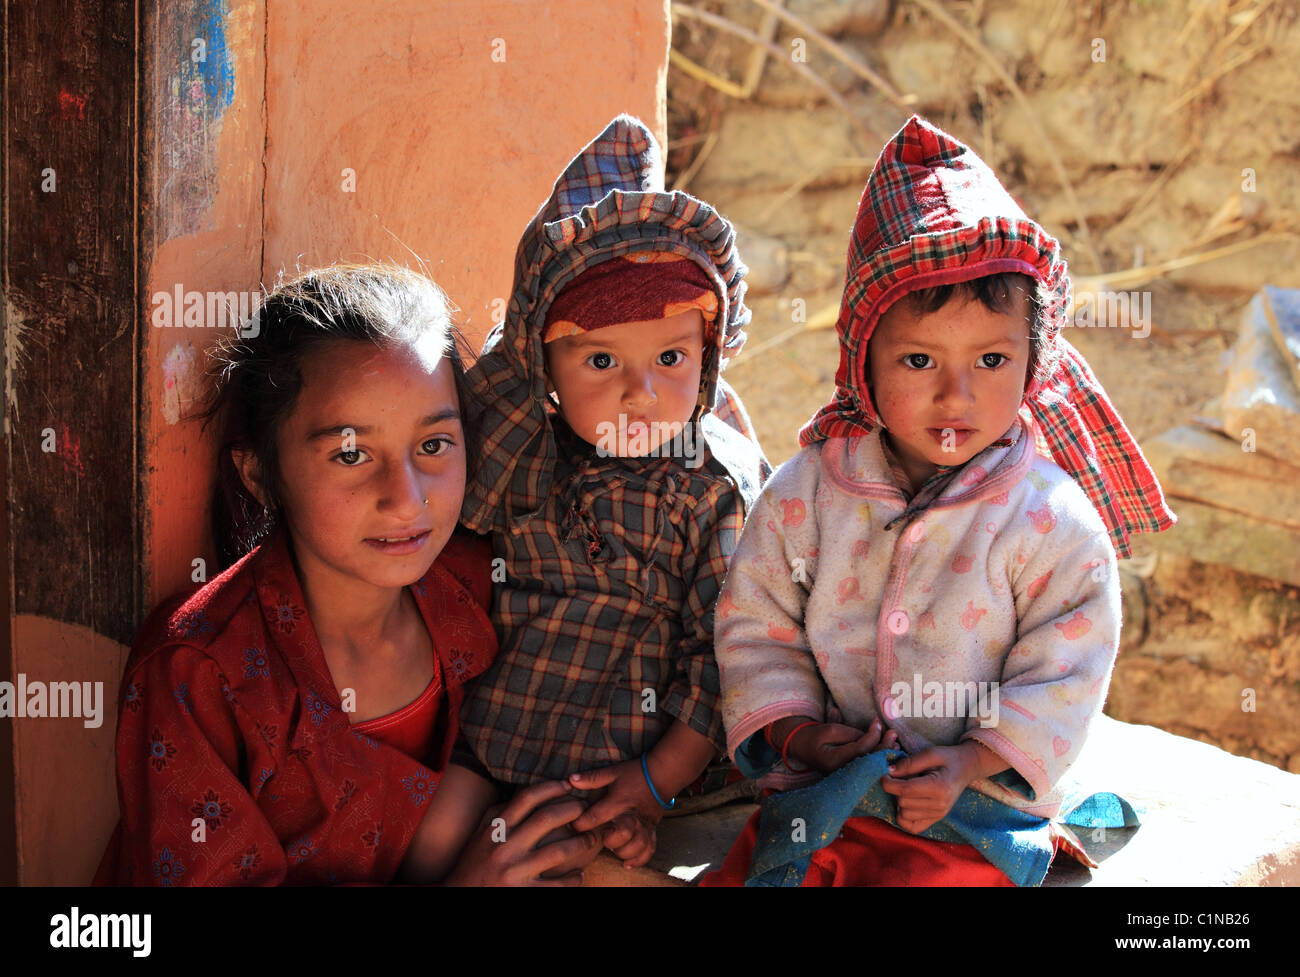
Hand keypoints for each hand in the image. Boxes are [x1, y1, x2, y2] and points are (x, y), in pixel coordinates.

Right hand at [444, 780, 605, 884]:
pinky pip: (557, 885)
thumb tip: (525, 793)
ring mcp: (514, 872)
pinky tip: (578, 874)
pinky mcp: (523, 894)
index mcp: (495, 829)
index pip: (526, 798)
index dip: (551, 787)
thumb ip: (498, 813)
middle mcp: (505, 847)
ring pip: (558, 851)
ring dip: (581, 843)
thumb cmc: (472, 864)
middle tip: (586, 809)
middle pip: (547, 819)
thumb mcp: (479, 834)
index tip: (567, 785)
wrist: (458, 896)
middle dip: (572, 810)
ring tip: (591, 839)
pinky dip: (573, 878)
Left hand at [567, 760, 665, 867]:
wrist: (662, 775)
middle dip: (609, 839)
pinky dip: (638, 859)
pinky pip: (649, 850)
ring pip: (637, 846)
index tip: (574, 826)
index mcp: (619, 801)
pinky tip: (626, 863)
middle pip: (623, 834)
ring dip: (623, 851)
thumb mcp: (613, 772)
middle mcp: (633, 815)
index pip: (597, 816)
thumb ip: (592, 778)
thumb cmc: (635, 774)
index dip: (582, 823)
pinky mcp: (652, 830)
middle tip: (602, 836)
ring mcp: (644, 824)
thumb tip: (571, 780)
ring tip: (614, 848)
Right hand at [780, 715, 897, 774]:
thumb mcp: (830, 729)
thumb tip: (873, 734)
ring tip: (895, 743)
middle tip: (893, 733)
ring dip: (884, 754)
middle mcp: (841, 771)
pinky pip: (867, 767)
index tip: (878, 721)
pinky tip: (889, 752)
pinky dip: (879, 759)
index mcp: (833, 761)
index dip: (872, 735)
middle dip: (883, 746)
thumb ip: (851, 733)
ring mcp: (846, 775)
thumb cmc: (814, 735)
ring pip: (870, 766)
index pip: (859, 749)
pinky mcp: (850, 774)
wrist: (801, 746)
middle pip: (868, 761)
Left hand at [879, 744, 979, 833]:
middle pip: (903, 802)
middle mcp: (940, 805)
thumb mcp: (930, 753)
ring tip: (907, 789)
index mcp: (939, 788)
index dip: (888, 782)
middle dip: (895, 790)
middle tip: (899, 778)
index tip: (884, 774)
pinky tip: (907, 803)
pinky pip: (912, 827)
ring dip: (899, 802)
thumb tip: (889, 772)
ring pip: (904, 815)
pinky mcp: (936, 820)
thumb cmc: (948, 758)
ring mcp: (939, 815)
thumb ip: (909, 763)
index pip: (905, 790)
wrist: (966, 768)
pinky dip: (904, 817)